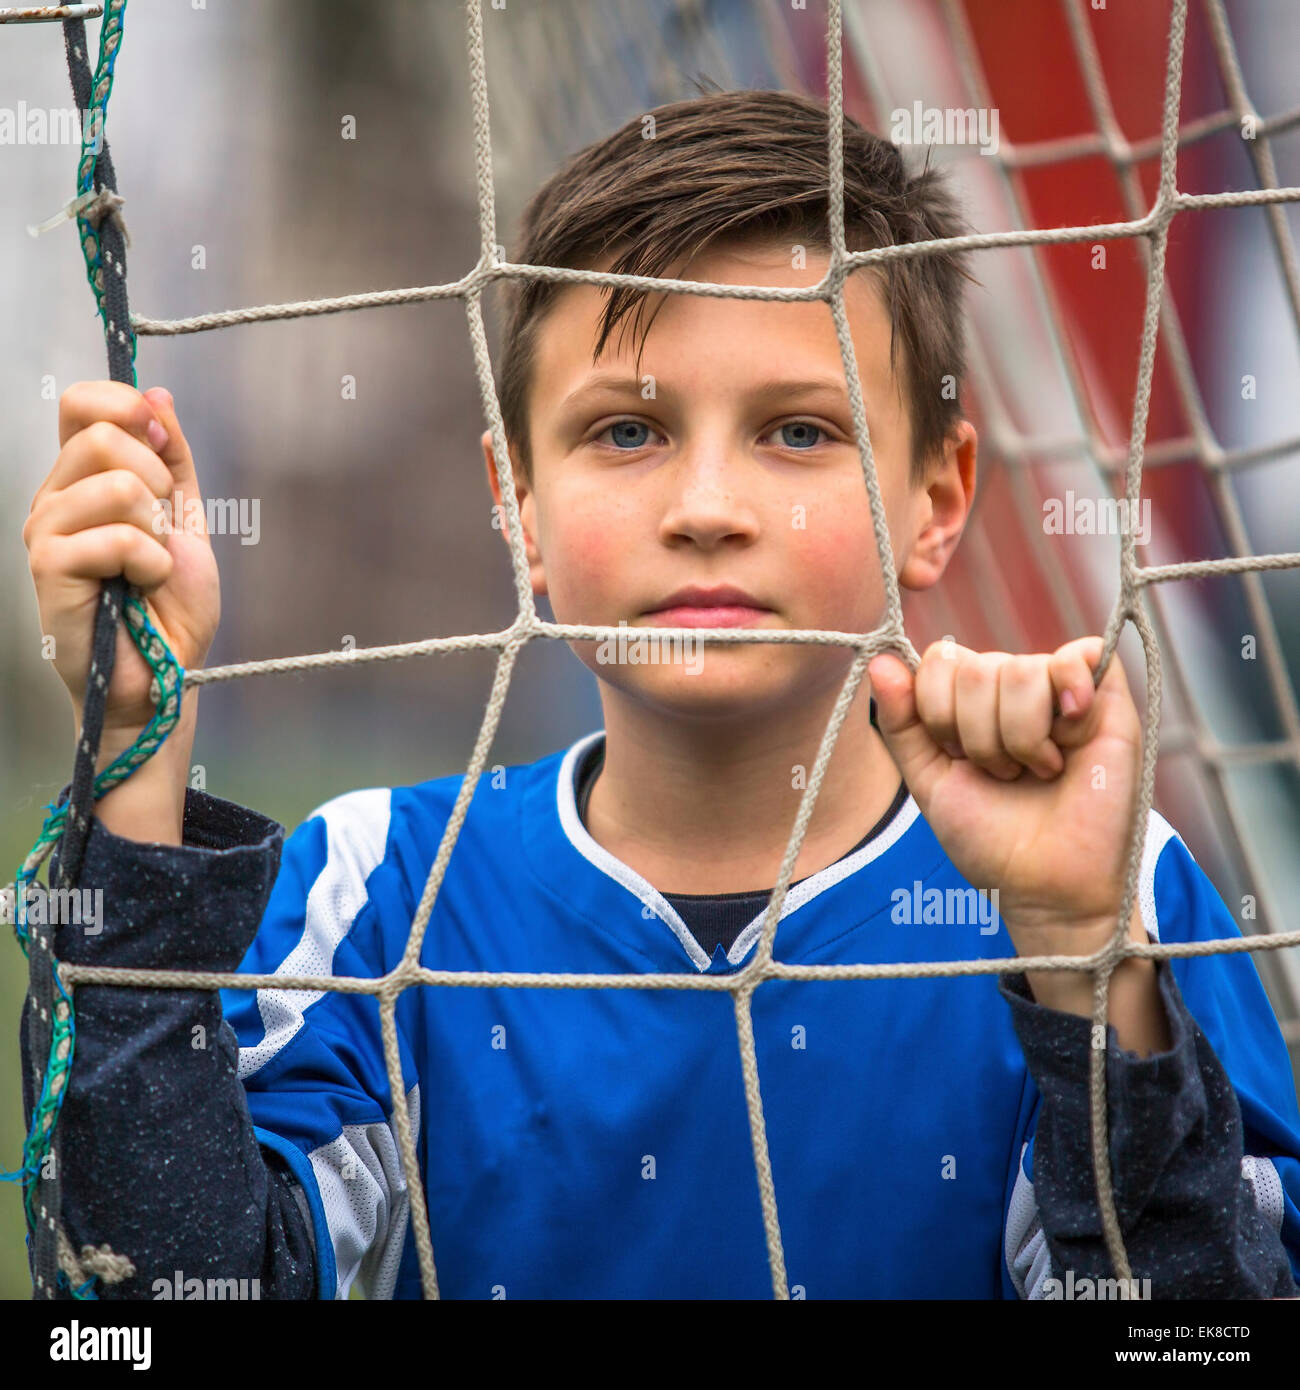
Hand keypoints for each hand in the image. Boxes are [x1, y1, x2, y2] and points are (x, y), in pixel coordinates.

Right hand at [24, 382, 219, 751]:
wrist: (164, 674)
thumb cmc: (168, 607)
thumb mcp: (185, 519)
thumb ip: (172, 458)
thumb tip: (156, 395)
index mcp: (83, 481)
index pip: (82, 404)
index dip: (127, 407)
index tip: (161, 442)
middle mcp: (55, 498)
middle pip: (103, 435)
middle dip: (158, 481)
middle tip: (161, 529)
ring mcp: (46, 531)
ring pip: (118, 484)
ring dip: (157, 531)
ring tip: (149, 567)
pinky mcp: (49, 567)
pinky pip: (118, 536)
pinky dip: (151, 564)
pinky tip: (140, 588)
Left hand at [867, 637, 1143, 953]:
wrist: (1047, 886)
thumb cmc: (990, 839)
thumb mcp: (929, 779)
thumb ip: (901, 722)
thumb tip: (880, 661)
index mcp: (970, 700)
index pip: (940, 661)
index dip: (940, 712)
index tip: (958, 758)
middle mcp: (1014, 686)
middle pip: (977, 667)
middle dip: (980, 736)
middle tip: (1005, 774)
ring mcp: (1061, 689)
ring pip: (1021, 669)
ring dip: (1022, 737)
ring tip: (1040, 771)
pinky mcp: (1109, 698)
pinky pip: (1083, 653)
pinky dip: (1071, 690)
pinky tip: (1072, 732)